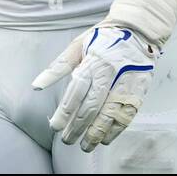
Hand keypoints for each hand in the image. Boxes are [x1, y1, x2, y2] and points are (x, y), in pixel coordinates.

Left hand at [32, 24, 157, 151]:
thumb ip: (58, 67)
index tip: (55, 126)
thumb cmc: (103, 38)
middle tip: (67, 140)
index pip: (77, 90)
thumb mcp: (77, 45)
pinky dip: (115, 130)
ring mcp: (126, 82)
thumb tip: (37, 85)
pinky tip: (105, 139)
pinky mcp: (139, 90)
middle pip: (92, 106)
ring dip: (96, 133)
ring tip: (85, 145)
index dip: (65, 111)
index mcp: (93, 61)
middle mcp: (110, 73)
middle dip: (78, 127)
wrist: (137, 29)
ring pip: (110, 113)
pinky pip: (127, 114)